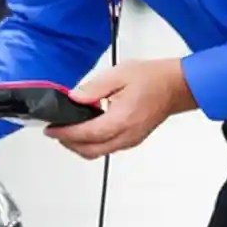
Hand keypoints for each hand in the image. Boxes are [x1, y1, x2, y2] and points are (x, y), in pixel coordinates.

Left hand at [45, 58, 196, 159]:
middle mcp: (127, 135)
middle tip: (55, 131)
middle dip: (69, 143)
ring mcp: (130, 140)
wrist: (175, 86)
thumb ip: (93, 88)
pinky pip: (107, 148)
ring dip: (80, 145)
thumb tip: (74, 97)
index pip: (87, 134)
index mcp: (122, 119)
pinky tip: (86, 129)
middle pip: (90, 151)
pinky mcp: (132, 139)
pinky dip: (92, 143)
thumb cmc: (152, 78)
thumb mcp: (118, 74)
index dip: (65, 134)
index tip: (51, 129)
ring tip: (67, 130)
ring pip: (99, 152)